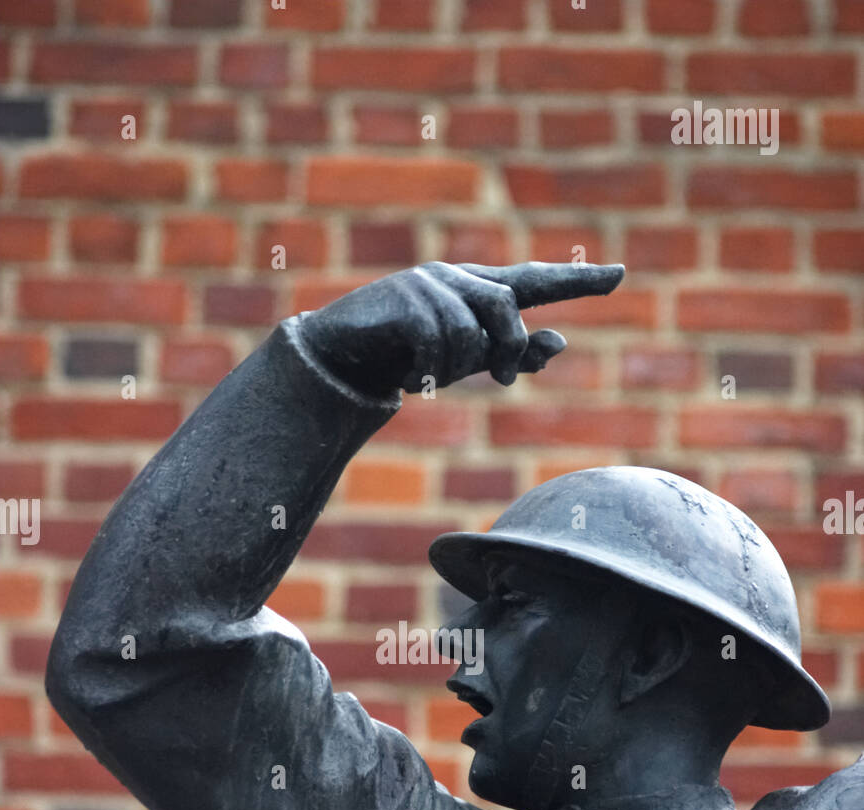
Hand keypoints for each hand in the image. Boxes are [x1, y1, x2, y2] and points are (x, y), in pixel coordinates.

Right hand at [297, 260, 624, 395]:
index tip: (621, 275)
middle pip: (506, 307)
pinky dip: (430, 369)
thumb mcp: (466, 361)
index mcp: (476, 289)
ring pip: (470, 332)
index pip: (535, 281)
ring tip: (430, 379)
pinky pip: (437, 342)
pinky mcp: (403, 300)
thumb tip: (560, 345)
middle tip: (504, 380)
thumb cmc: (410, 356)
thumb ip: (511, 353)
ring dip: (456, 367)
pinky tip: (412, 377)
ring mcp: (428, 284)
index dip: (577, 282)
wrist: (343, 356)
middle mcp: (456, 277)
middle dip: (509, 347)